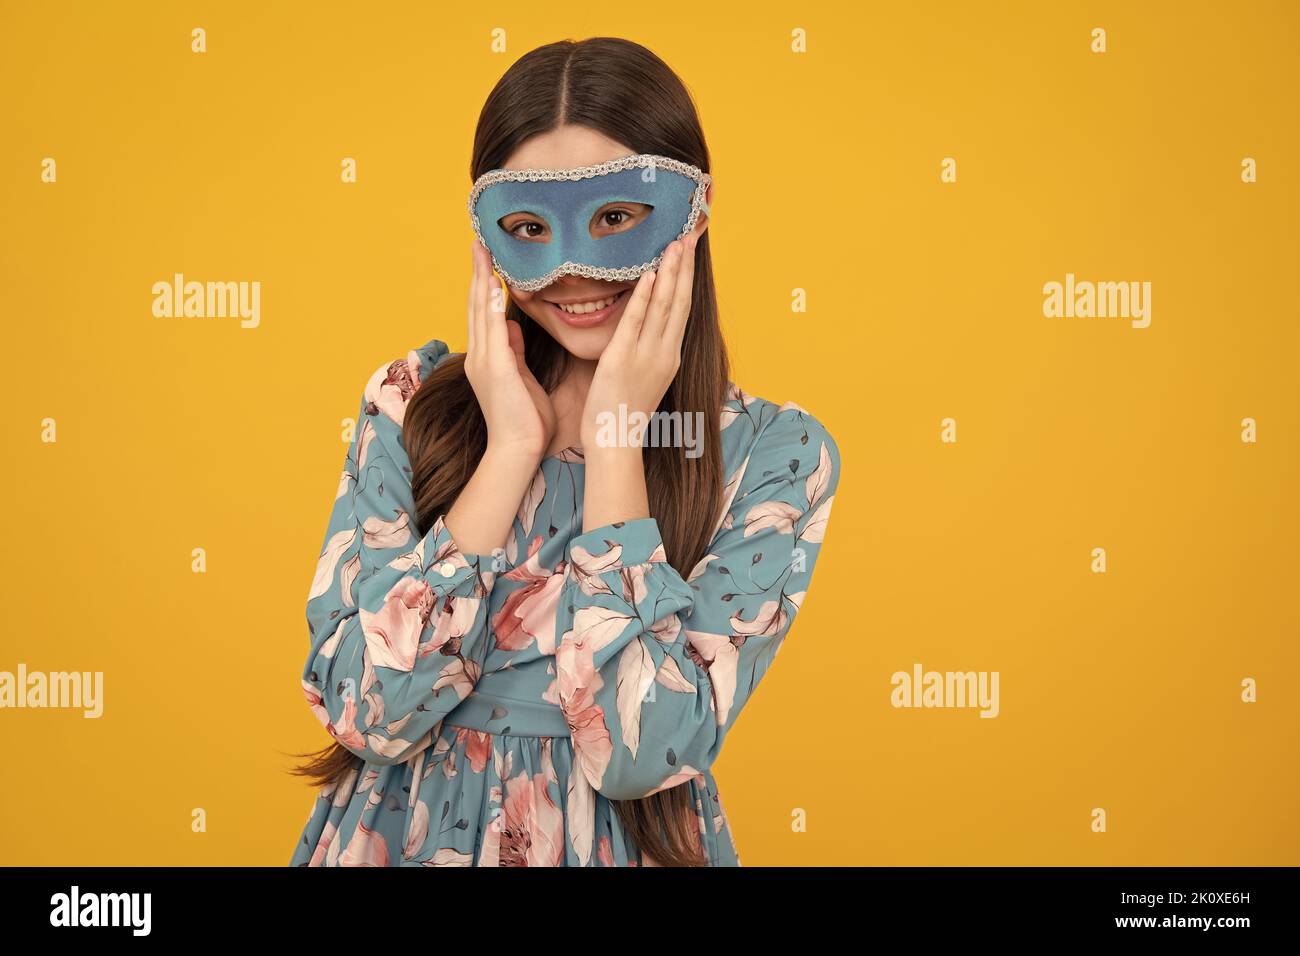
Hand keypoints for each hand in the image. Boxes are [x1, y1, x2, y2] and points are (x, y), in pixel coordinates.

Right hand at [463, 240, 556, 460]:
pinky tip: (493, 284)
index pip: (482, 312)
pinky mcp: (496, 369)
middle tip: (479, 241)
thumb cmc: (524, 420)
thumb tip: (509, 325)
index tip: (486, 257)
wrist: (517, 450)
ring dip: (481, 279)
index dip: (482, 283)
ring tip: (483, 250)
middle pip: (475, 305)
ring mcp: (484, 362)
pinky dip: (491, 305)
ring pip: (480, 311)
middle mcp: (479, 356)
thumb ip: (513, 350)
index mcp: (486, 359)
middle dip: (477, 271)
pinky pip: (492, 329)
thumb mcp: (520, 377)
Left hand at [580, 235, 697, 450]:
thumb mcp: (644, 376)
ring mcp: (645, 356)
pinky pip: (635, 322)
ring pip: (663, 306)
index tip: (690, 253)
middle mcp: (664, 353)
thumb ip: (647, 348)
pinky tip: (648, 274)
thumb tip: (645, 323)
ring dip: (669, 273)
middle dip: (684, 267)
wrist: (615, 441)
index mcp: (670, 356)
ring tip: (674, 245)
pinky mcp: (622, 359)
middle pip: (679, 301)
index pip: (682, 309)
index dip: (687, 279)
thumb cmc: (623, 411)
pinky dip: (643, 297)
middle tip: (689, 236)